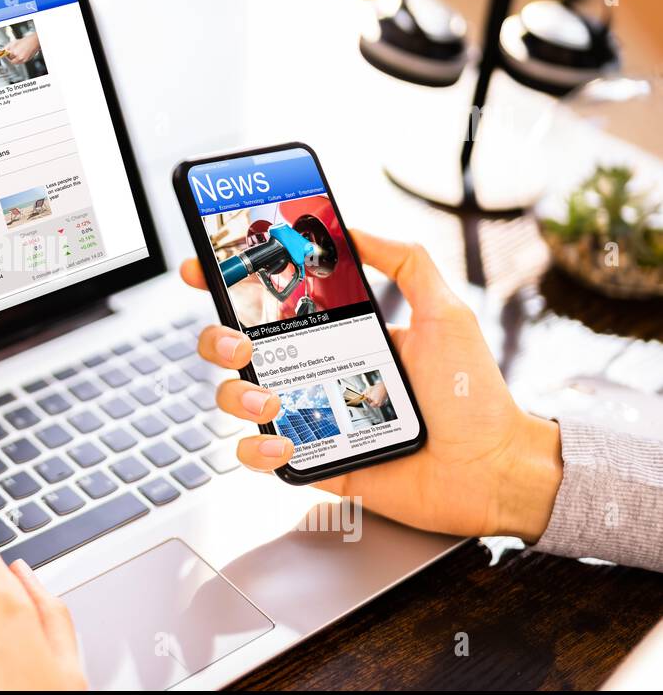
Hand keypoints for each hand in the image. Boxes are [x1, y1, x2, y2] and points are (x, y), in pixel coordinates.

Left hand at [3, 33, 40, 64]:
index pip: (6, 56)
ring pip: (15, 62)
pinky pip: (19, 62)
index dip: (6, 55)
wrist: (32, 43)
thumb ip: (6, 47)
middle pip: (10, 60)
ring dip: (14, 59)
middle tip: (11, 54)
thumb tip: (1, 51)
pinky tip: (20, 55)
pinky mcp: (25, 61)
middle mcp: (17, 56)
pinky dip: (18, 60)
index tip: (6, 54)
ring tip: (16, 54)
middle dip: (10, 57)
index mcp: (13, 51)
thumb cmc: (24, 41)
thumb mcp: (13, 42)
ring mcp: (22, 59)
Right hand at [180, 230, 563, 541]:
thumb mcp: (444, 312)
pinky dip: (255, 448)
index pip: (266, 305)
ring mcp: (307, 416)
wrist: (492, 468)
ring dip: (236, 393)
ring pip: (235, 398)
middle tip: (238, 342)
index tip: (202, 270)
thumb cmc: (474, 394)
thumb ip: (405, 262)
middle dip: (217, 339)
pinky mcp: (311, 461)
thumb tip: (353, 226)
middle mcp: (312, 373)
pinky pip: (257, 454)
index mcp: (333, 335)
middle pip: (234, 348)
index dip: (226, 285)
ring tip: (269, 399)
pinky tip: (282, 441)